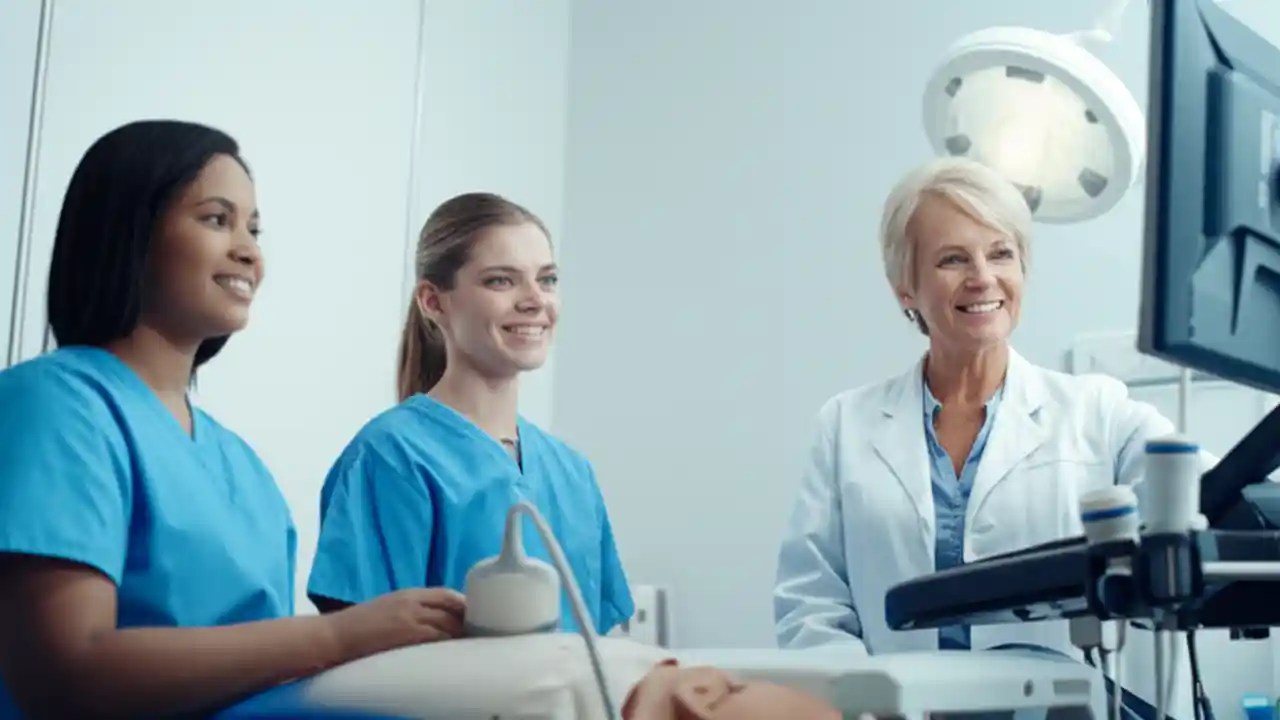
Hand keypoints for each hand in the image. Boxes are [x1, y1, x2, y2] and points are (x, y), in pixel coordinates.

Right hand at [326, 587, 465, 660]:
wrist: (334, 635)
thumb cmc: (359, 626)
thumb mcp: (389, 608)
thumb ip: (412, 610)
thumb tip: (437, 621)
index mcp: (408, 594)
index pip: (446, 594)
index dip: (464, 605)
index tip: (475, 616)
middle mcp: (412, 602)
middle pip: (452, 607)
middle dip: (467, 619)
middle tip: (478, 633)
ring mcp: (410, 617)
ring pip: (448, 623)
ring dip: (460, 634)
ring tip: (469, 645)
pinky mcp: (406, 634)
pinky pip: (436, 637)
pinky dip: (447, 643)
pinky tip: (453, 652)